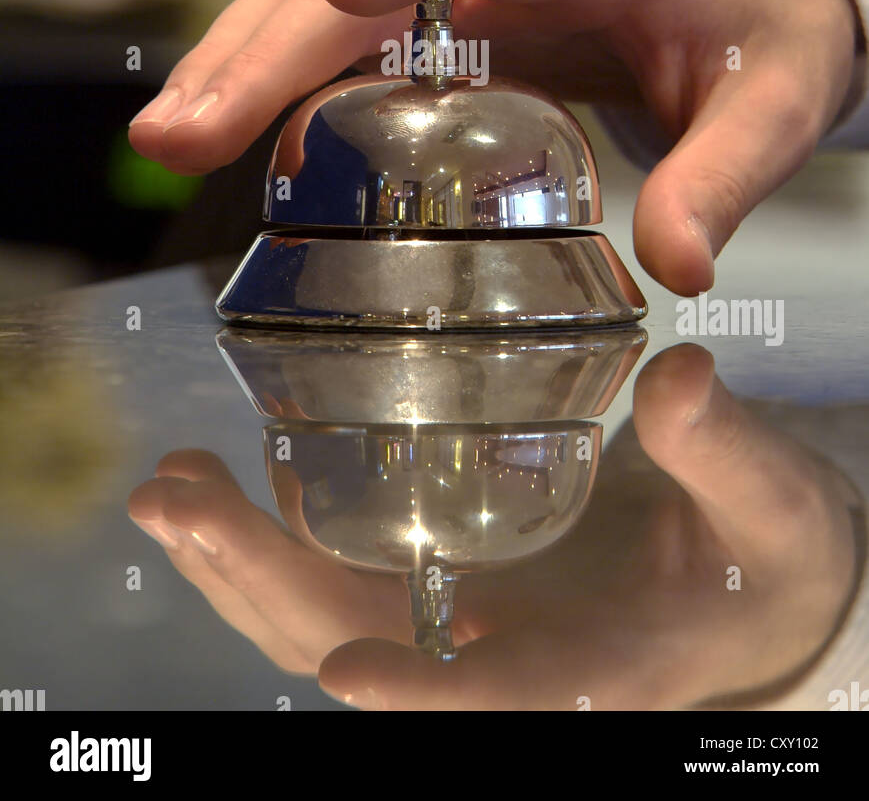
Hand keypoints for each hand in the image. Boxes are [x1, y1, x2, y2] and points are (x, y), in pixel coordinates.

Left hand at [127, 346, 861, 709]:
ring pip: (328, 619)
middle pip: (367, 649)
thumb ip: (725, 452)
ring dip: (238, 563)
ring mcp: (461, 625)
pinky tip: (227, 483)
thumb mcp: (770, 511)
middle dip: (262, 589)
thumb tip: (680, 377)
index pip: (502, 701)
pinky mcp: (441, 582)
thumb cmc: (760, 561)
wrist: (739, 589)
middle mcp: (505, 658)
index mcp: (597, 666)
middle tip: (179, 507)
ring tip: (172, 491)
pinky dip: (270, 537)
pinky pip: (339, 579)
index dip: (425, 692)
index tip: (347, 671)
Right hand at [128, 0, 857, 293]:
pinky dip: (278, 85)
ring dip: (243, 66)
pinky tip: (230, 140)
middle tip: (181, 137)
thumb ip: (727, 178)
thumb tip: (679, 270)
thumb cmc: (768, 22)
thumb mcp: (778, 102)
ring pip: (326, 6)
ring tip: (170, 143)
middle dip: (266, 52)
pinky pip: (344, 43)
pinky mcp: (444, 25)